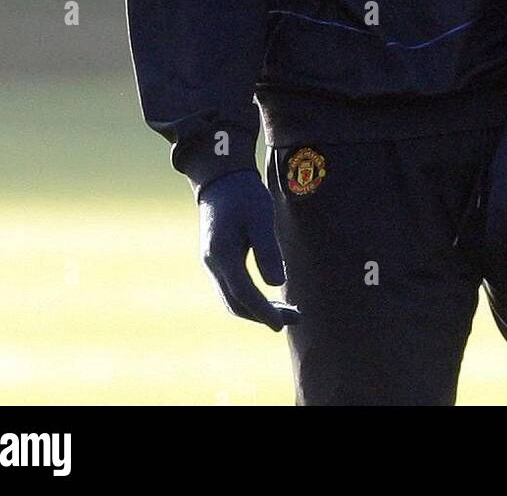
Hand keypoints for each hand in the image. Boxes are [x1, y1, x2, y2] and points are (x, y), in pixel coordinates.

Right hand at [198, 170, 301, 329]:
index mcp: (222, 253)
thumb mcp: (261, 216)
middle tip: (295, 318)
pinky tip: (270, 299)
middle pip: (235, 302)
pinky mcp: (217, 261)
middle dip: (263, 316)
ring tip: (287, 313)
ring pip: (231, 299)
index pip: (243, 292)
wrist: (221, 181)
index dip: (262, 311)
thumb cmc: (244, 195)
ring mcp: (212, 264)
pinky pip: (231, 290)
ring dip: (257, 311)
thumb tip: (276, 283)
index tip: (281, 325)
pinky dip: (249, 300)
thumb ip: (267, 248)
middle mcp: (213, 263)